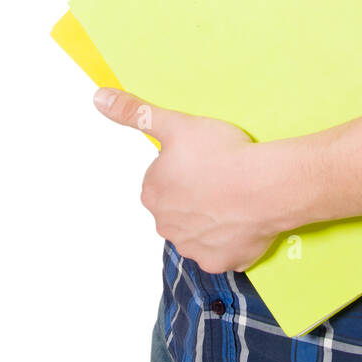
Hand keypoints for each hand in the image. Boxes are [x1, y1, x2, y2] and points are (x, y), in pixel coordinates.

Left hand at [93, 87, 282, 273]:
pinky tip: (243, 219)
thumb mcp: (175, 124)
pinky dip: (231, 238)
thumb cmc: (220, 154)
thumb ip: (135, 113)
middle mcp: (166, 225)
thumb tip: (99, 99)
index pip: (162, 179)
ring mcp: (193, 248)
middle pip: (178, 206)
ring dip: (211, 217)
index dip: (184, 166)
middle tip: (220, 176)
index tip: (203, 159)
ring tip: (235, 195)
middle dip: (194, 194)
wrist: (263, 187)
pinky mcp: (220, 262)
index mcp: (153, 193)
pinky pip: (222, 250)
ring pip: (198, 230)